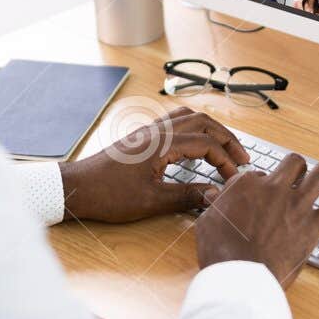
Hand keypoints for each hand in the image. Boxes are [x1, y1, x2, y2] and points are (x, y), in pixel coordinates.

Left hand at [59, 106, 249, 223]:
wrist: (76, 188)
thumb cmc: (108, 195)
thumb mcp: (151, 201)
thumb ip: (186, 196)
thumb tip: (215, 195)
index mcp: (162, 143)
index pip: (206, 144)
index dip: (226, 161)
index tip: (235, 180)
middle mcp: (157, 130)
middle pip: (203, 122)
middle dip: (226, 139)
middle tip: (242, 158)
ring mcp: (148, 131)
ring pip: (188, 117)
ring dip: (210, 130)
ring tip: (224, 148)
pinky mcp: (141, 137)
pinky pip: (174, 121)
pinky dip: (193, 128)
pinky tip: (195, 145)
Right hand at [195, 154, 318, 287]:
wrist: (241, 276)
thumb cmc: (221, 252)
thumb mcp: (208, 222)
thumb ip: (217, 205)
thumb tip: (216, 196)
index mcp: (247, 185)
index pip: (258, 174)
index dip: (260, 184)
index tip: (259, 196)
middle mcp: (275, 189)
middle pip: (294, 162)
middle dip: (295, 168)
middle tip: (295, 178)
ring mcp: (297, 205)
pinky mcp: (313, 225)